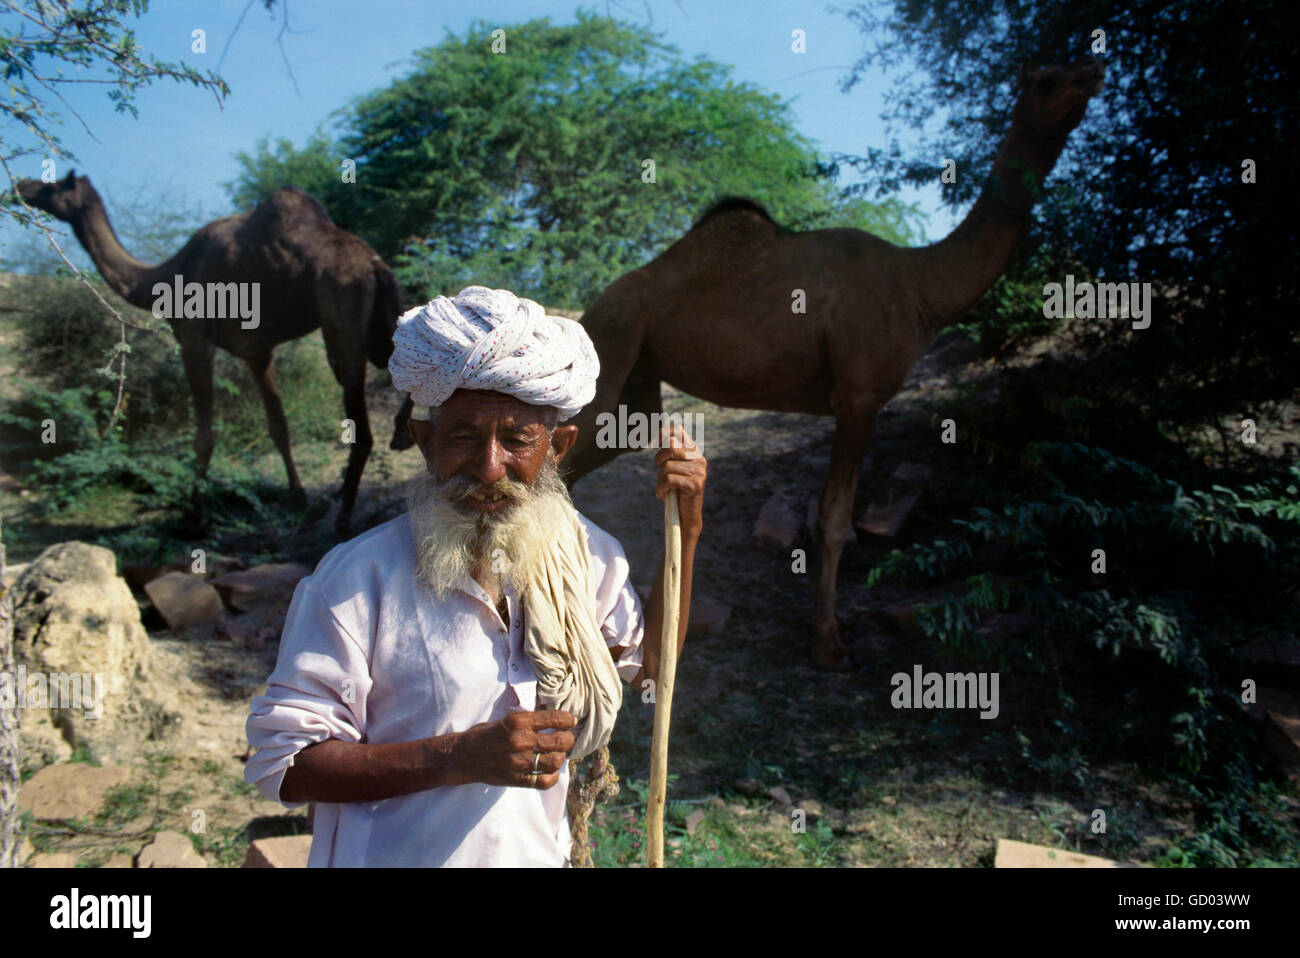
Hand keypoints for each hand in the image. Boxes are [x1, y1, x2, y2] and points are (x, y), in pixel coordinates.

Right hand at [451, 709, 576, 788]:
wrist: (462, 756)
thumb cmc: (484, 734)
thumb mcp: (505, 719)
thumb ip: (527, 721)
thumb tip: (552, 720)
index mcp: (517, 722)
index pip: (553, 719)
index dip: (567, 720)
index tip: (570, 721)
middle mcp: (520, 741)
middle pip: (560, 741)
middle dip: (568, 739)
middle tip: (567, 738)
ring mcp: (519, 762)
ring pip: (555, 761)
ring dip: (561, 757)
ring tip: (558, 754)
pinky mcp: (516, 779)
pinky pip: (544, 781)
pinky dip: (552, 777)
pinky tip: (550, 771)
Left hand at [654, 424, 706, 532]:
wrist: (686, 515)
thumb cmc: (676, 491)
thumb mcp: (672, 469)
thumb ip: (670, 454)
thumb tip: (660, 437)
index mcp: (694, 452)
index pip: (679, 431)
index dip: (664, 432)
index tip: (655, 441)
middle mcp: (699, 459)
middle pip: (671, 446)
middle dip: (660, 459)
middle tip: (660, 471)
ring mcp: (699, 472)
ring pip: (667, 466)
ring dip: (659, 480)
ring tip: (664, 489)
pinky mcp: (695, 484)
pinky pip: (669, 479)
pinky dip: (661, 488)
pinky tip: (664, 494)